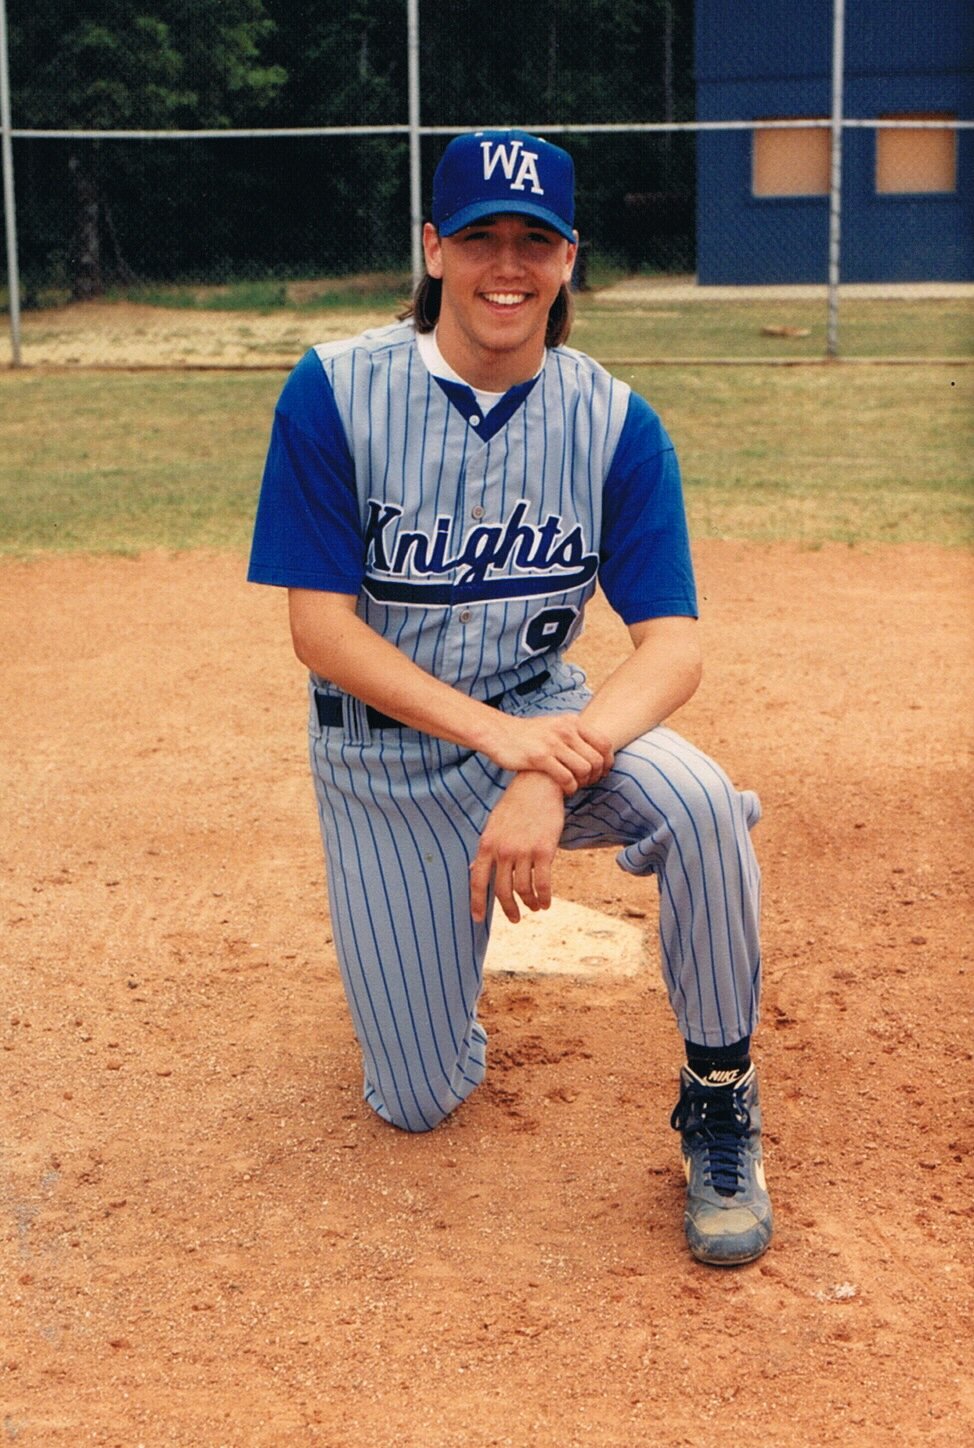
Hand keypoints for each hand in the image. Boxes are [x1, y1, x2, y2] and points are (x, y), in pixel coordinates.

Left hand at [469, 773, 565, 923]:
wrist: (539, 786)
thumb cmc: (516, 806)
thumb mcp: (493, 825)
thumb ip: (485, 849)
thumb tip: (471, 869)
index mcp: (486, 844)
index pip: (476, 880)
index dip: (476, 903)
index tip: (478, 919)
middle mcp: (502, 850)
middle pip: (501, 890)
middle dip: (509, 909)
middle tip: (515, 918)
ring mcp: (523, 850)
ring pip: (523, 889)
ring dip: (529, 903)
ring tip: (535, 907)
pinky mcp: (544, 850)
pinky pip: (543, 883)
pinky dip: (544, 897)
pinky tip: (546, 903)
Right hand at [486, 712, 612, 795]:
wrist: (498, 734)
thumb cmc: (528, 735)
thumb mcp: (555, 726)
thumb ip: (575, 735)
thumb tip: (597, 751)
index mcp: (572, 722)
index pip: (604, 744)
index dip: (608, 762)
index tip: (602, 773)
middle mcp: (565, 731)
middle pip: (597, 759)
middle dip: (596, 776)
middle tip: (587, 783)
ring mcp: (552, 744)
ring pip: (584, 770)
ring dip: (583, 783)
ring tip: (575, 786)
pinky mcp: (539, 758)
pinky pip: (566, 778)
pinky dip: (570, 788)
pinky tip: (564, 790)